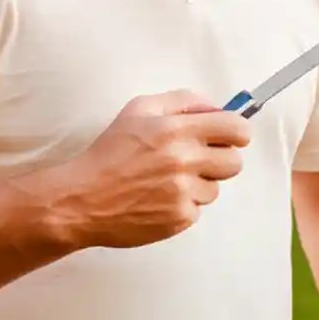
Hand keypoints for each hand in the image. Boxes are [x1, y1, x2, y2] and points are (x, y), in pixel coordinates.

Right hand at [55, 90, 250, 248]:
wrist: (82, 199)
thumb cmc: (109, 152)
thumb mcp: (140, 110)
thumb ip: (182, 101)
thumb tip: (216, 107)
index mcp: (177, 130)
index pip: (236, 129)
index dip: (237, 132)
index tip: (229, 137)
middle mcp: (185, 161)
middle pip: (235, 163)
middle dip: (220, 160)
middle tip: (197, 160)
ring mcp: (184, 192)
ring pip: (215, 189)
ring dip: (198, 185)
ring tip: (167, 182)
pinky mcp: (179, 218)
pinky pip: (198, 209)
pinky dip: (183, 205)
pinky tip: (158, 199)